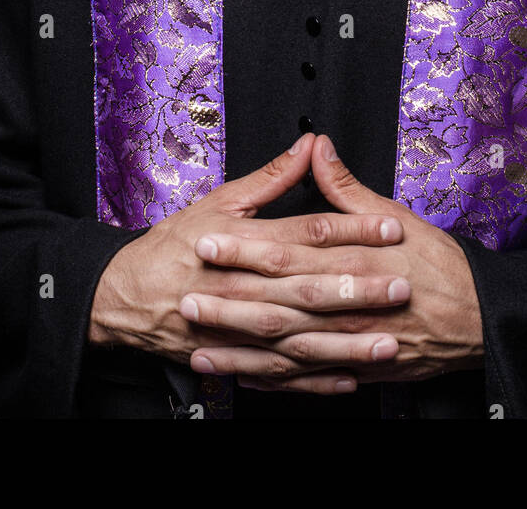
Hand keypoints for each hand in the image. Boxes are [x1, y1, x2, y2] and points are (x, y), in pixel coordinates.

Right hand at [87, 133, 409, 386]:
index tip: (390, 226)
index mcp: (240, 242)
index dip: (350, 228)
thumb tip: (310, 145)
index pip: (304, 232)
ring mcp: (235, 329)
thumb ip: (271, 177)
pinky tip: (349, 378)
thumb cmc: (173, 245)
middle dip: (357, 289)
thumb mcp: (220, 200)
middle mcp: (240, 286)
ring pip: (297, 339)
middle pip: (306, 288)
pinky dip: (313, 381)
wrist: (125, 296)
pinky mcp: (233, 358)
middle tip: (401, 286)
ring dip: (344, 343)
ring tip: (387, 342)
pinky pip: (278, 375)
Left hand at [188, 135, 484, 392]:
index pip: (287, 250)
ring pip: (285, 348)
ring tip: (199, 344)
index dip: (244, 247)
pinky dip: (273, 380)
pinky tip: (242, 377)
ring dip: (241, 347)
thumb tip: (316, 147)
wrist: (480, 320)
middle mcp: (347, 303)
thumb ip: (347, 187)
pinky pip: (307, 380)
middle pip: (278, 302)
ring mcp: (351, 343)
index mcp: (352, 259)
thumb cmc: (439, 266)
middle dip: (230, 301)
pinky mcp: (356, 370)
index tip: (207, 240)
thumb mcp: (395, 214)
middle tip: (187, 296)